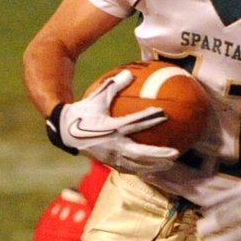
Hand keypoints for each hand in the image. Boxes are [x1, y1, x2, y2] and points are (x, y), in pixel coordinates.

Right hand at [46, 70, 178, 172]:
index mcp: (110, 128)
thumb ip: (113, 85)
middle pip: (140, 153)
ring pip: (137, 164)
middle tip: (176, 152)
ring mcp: (111, 157)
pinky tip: (154, 168)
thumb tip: (129, 71)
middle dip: (158, 154)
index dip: (149, 118)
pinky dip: (143, 169)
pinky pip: (129, 168)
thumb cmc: (82, 112)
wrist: (64, 132)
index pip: (133, 123)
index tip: (164, 114)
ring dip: (154, 165)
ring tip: (171, 163)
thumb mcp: (96, 97)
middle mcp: (113, 145)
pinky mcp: (109, 163)